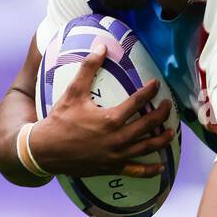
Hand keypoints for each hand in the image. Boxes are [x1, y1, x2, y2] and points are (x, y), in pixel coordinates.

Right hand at [31, 43, 175, 178]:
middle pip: (148, 125)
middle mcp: (117, 138)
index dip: (150, 91)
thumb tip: (101, 45)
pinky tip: (161, 167)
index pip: (138, 102)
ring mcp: (116, 155)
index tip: (156, 84)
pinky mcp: (111, 167)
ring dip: (161, 139)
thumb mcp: (73, 92)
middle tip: (168, 106)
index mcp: (110, 118)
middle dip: (162, 114)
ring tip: (171, 132)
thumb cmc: (59, 120)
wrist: (45, 150)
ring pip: (146, 147)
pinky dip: (149, 170)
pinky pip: (135, 171)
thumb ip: (88, 68)